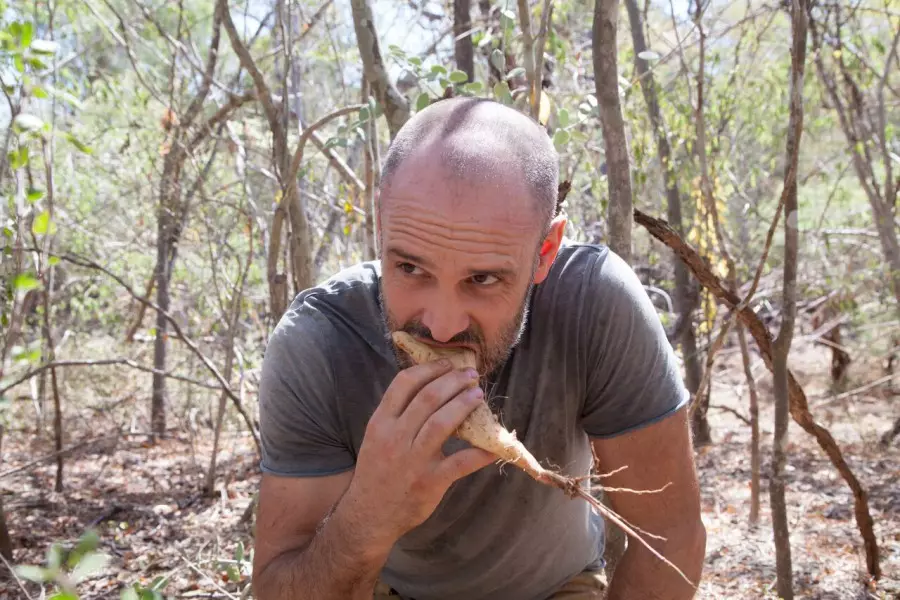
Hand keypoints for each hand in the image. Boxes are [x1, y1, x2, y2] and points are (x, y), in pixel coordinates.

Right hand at [340, 359, 495, 548]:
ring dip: (464, 404)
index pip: (404, 384)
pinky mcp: (430, 482)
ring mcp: (413, 460)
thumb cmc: (377, 471)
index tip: (447, 363)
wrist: (370, 515)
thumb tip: (428, 386)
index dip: (429, 369)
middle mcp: (395, 438)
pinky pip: (461, 462)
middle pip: (428, 398)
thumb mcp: (376, 438)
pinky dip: (480, 452)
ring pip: (442, 423)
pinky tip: (494, 444)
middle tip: (470, 375)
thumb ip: (397, 415)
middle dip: (453, 381)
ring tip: (478, 395)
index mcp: (381, 423)